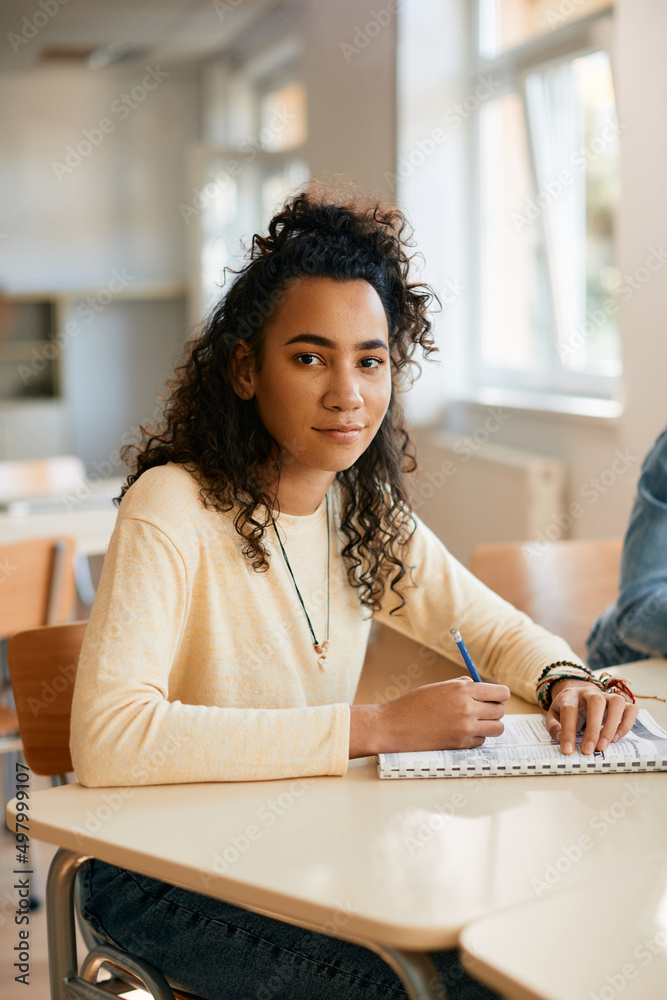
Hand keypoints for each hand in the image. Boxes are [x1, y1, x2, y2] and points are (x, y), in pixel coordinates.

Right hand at [349, 677, 509, 757]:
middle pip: (500, 711)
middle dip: (494, 709)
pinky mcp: (461, 745)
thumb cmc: (413, 704)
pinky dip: (476, 737)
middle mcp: (467, 708)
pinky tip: (460, 732)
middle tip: (483, 709)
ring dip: (490, 725)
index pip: (500, 693)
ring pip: (497, 728)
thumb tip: (482, 687)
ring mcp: (465, 729)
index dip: (500, 695)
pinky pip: (481, 741)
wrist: (393, 726)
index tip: (496, 697)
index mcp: (462, 689)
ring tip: (475, 721)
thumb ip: (462, 686)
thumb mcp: (439, 687)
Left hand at [546, 678, 637, 754]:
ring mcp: (607, 696)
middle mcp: (590, 692)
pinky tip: (615, 739)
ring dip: (612, 726)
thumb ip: (555, 728)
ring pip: (617, 702)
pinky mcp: (620, 703)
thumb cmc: (567, 709)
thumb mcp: (554, 717)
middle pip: (596, 701)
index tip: (568, 750)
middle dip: (593, 728)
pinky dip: (626, 725)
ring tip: (603, 746)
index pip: (569, 709)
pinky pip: (631, 709)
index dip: (568, 730)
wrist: (579, 695)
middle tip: (588, 750)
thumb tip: (563, 741)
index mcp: (570, 695)